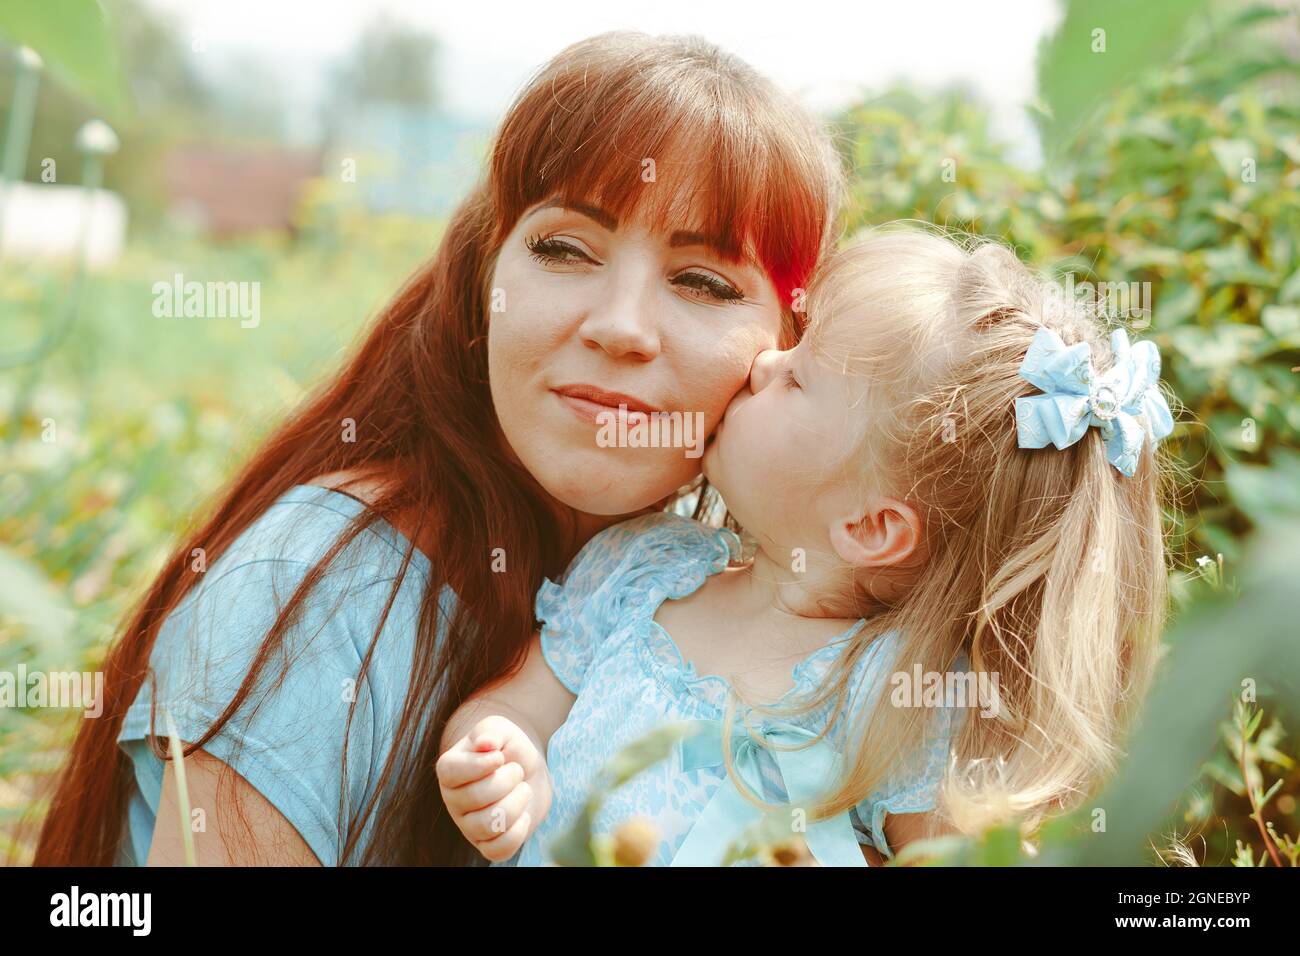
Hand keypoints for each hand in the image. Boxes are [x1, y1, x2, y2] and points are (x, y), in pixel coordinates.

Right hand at [436, 714, 551, 861]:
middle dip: (507, 780)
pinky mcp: (486, 844)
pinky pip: (496, 851)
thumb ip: (492, 732)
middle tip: (517, 770)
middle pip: (475, 797)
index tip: (500, 756)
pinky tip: (523, 815)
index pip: (452, 772)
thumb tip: (486, 744)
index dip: (480, 765)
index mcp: (449, 770)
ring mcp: (468, 825)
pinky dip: (517, 833)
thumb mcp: (501, 730)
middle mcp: (453, 800)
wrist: (528, 771)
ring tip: (523, 789)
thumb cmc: (509, 748)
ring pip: (487, 825)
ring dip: (516, 804)